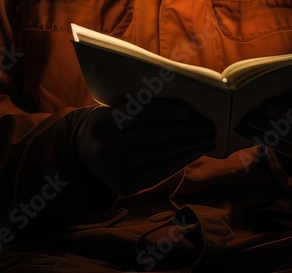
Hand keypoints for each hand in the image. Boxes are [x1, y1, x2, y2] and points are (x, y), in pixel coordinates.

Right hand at [76, 98, 214, 194]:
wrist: (82, 155)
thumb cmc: (107, 124)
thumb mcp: (113, 109)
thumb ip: (140, 106)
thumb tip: (183, 106)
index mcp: (105, 121)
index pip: (147, 114)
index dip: (174, 112)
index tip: (195, 111)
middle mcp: (109, 147)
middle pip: (159, 136)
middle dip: (190, 130)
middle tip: (209, 126)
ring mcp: (118, 169)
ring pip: (164, 155)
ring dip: (191, 147)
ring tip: (208, 139)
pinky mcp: (127, 185)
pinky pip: (161, 171)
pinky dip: (181, 161)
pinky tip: (194, 152)